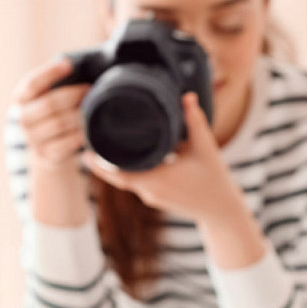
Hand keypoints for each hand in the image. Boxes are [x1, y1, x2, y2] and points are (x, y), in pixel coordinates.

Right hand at [12, 58, 90, 170]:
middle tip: (90, 89)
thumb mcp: (46, 96)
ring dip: (80, 114)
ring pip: (60, 123)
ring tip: (93, 108)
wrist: (44, 150)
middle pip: (50, 103)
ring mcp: (32, 139)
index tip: (69, 64)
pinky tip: (88, 128)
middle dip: (74, 94)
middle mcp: (22, 119)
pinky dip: (80, 134)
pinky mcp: (45, 155)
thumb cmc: (51, 114)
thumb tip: (76, 63)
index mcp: (20, 99)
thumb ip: (55, 82)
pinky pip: (66, 143)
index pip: (32, 83)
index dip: (50, 73)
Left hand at [83, 93, 244, 225]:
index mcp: (157, 179)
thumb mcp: (205, 147)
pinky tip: (121, 159)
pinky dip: (126, 172)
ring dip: (112, 168)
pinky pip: (134, 184)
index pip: (119, 173)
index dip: (100, 163)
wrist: (221, 211)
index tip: (86, 149)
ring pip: (125, 181)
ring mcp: (151, 197)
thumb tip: (187, 96)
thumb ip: (195, 121)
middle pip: (116, 177)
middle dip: (100, 163)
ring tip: (99, 148)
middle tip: (85, 144)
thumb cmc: (214, 180)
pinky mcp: (155, 198)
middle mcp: (149, 191)